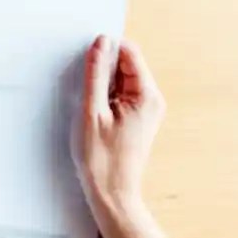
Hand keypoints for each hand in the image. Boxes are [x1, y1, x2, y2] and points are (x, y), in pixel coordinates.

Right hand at [74, 35, 165, 209]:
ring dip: (102, 83)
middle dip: (103, 68)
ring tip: (90, 106)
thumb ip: (96, 74)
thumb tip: (100, 42)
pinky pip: (120, 94)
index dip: (107, 49)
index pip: (129, 52)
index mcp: (147, 95)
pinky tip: (94, 113)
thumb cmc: (102, 159)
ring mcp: (146, 109)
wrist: (112, 194)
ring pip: (120, 79)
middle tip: (86, 88)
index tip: (86, 57)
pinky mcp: (136, 118)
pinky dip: (104, 96)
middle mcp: (152, 99)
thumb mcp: (93, 111)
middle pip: (125, 64)